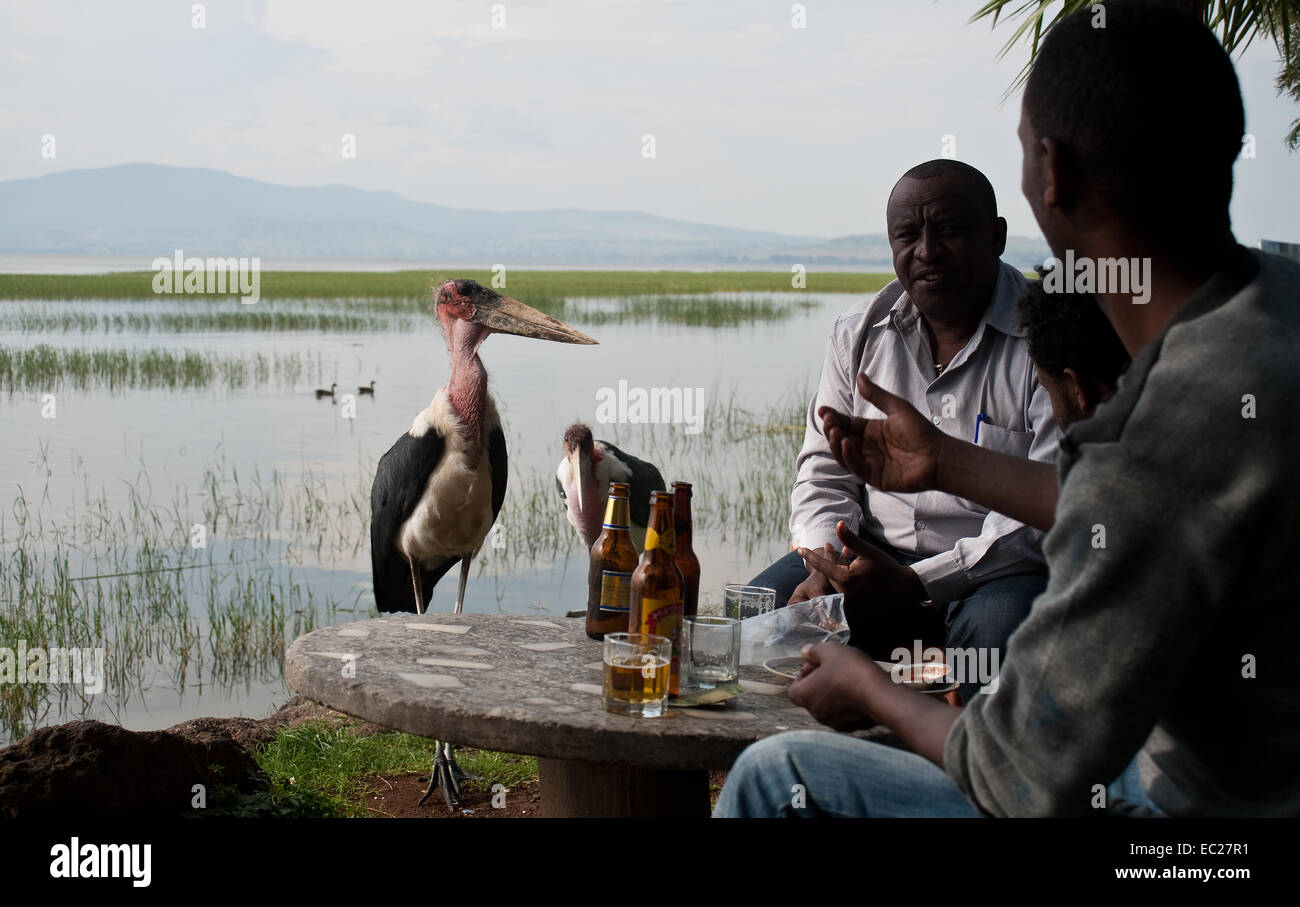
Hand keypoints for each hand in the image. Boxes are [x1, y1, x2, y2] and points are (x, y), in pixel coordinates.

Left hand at [787, 642, 884, 729]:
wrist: (881, 696)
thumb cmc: (851, 672)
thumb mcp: (831, 651)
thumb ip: (814, 651)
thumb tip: (805, 652)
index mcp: (805, 696)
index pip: (793, 689)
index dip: (802, 675)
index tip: (816, 664)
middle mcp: (816, 713)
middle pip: (811, 697)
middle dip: (819, 682)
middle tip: (833, 668)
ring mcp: (834, 722)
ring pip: (828, 705)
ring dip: (833, 692)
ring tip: (848, 677)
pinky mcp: (851, 727)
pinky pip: (844, 713)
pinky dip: (848, 703)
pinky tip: (859, 691)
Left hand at [797, 522, 926, 609]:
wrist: (903, 590)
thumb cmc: (886, 569)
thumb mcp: (868, 552)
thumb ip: (851, 540)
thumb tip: (837, 524)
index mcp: (844, 579)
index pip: (821, 565)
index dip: (809, 555)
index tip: (798, 548)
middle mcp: (843, 592)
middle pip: (828, 574)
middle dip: (827, 559)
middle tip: (828, 546)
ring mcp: (848, 602)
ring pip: (835, 583)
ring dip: (835, 569)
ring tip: (841, 555)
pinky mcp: (854, 606)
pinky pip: (843, 591)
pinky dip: (842, 580)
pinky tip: (848, 570)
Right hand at [817, 374, 947, 491]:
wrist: (939, 456)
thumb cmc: (921, 431)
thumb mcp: (897, 408)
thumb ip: (876, 395)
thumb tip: (860, 375)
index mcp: (871, 430)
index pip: (846, 423)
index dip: (833, 417)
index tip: (823, 410)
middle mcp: (867, 447)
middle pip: (841, 438)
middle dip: (832, 429)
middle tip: (829, 420)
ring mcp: (870, 462)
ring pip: (844, 454)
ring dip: (836, 443)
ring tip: (834, 431)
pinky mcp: (874, 477)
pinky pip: (856, 467)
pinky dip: (848, 456)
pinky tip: (847, 443)